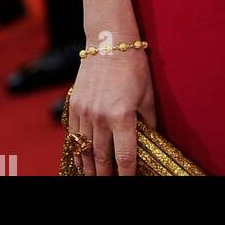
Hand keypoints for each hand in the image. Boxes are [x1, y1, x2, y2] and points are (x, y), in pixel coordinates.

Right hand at [66, 41, 155, 175]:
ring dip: (89, 168)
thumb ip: (148, 121)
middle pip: (102, 159)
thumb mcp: (147, 94)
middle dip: (106, 176)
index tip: (130, 181)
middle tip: (109, 183)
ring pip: (84, 150)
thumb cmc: (134, 66)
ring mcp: (84, 113)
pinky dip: (77, 150)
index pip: (124, 157)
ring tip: (94, 177)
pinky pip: (73, 135)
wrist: (109, 41)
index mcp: (122, 116)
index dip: (127, 174)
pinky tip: (81, 159)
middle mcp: (100, 118)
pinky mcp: (74, 106)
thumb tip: (151, 140)